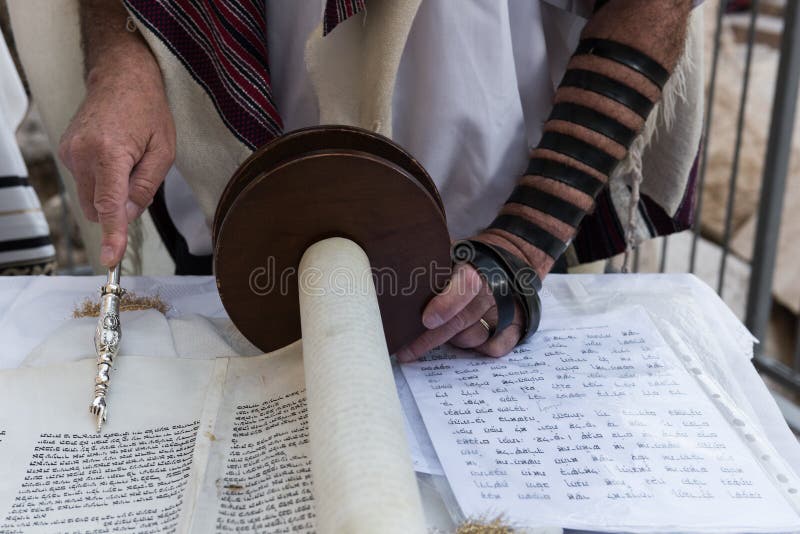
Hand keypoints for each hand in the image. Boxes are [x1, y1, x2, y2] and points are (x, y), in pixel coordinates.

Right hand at [59, 53, 174, 266]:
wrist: (121, 77)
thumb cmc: (148, 110)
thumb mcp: (164, 150)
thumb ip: (146, 187)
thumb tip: (126, 216)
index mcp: (109, 153)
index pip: (109, 206)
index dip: (112, 235)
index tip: (110, 258)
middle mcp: (82, 154)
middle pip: (98, 208)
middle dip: (119, 207)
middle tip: (140, 175)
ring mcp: (69, 153)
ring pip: (91, 198)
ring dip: (111, 192)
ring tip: (128, 159)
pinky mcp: (65, 152)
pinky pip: (86, 183)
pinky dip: (102, 180)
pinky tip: (114, 155)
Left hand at [395, 262, 523, 362]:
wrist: (509, 256)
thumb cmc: (468, 261)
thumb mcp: (450, 253)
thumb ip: (430, 265)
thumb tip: (395, 277)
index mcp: (473, 268)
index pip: (464, 286)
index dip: (446, 304)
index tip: (426, 320)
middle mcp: (493, 289)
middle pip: (461, 320)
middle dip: (430, 339)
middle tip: (405, 351)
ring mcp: (507, 308)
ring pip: (475, 337)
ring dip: (453, 341)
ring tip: (436, 336)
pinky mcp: (518, 324)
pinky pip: (496, 348)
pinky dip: (479, 349)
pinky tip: (465, 342)